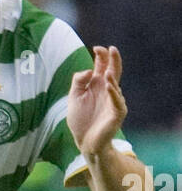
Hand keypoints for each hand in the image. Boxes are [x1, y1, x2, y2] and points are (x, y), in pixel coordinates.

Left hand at [68, 45, 127, 159]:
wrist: (85, 142)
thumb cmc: (80, 120)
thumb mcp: (74, 97)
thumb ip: (78, 82)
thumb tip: (88, 71)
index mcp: (98, 85)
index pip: (102, 66)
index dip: (101, 56)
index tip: (96, 48)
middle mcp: (108, 91)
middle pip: (113, 72)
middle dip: (113, 60)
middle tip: (112, 49)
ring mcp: (114, 101)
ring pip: (115, 86)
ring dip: (112, 78)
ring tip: (108, 71)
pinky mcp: (117, 113)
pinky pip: (117, 102)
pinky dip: (114, 93)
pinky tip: (109, 85)